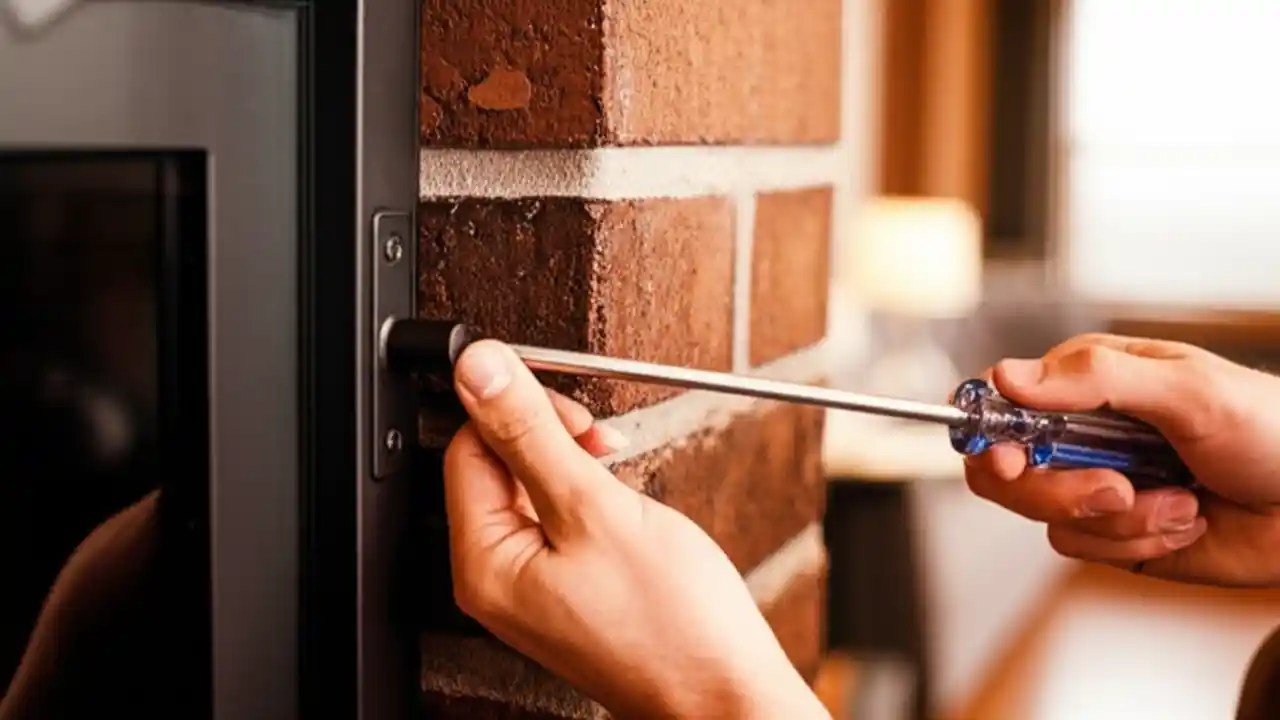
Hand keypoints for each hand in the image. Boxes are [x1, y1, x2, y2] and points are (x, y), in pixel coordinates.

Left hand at [442, 341, 827, 719]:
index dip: (517, 413)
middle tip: (601, 442)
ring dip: (572, 462)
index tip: (570, 409)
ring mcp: (530, 588)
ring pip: (530, 490)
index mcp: (482, 563)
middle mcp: (495, 579)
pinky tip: (622, 505)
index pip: (468, 449)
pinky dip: (587, 497)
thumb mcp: (596, 508)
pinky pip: (557, 521)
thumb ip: (531, 434)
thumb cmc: (673, 623)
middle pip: (495, 467)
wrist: (725, 694)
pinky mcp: (565, 590)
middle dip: (548, 437)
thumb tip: (477, 370)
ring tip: (617, 472)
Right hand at [965, 333, 1279, 586]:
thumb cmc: (1272, 429)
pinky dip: (1140, 539)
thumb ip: (1094, 379)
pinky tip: (1185, 520)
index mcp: (1087, 383)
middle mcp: (1081, 434)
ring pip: (1048, 515)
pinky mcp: (1115, 533)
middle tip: (1115, 489)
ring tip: (1180, 501)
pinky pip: (1087, 547)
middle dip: (1059, 490)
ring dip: (1123, 518)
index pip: (1002, 403)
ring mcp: (1095, 486)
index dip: (988, 435)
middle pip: (1006, 471)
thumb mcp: (1187, 388)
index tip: (1010, 460)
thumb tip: (1007, 376)